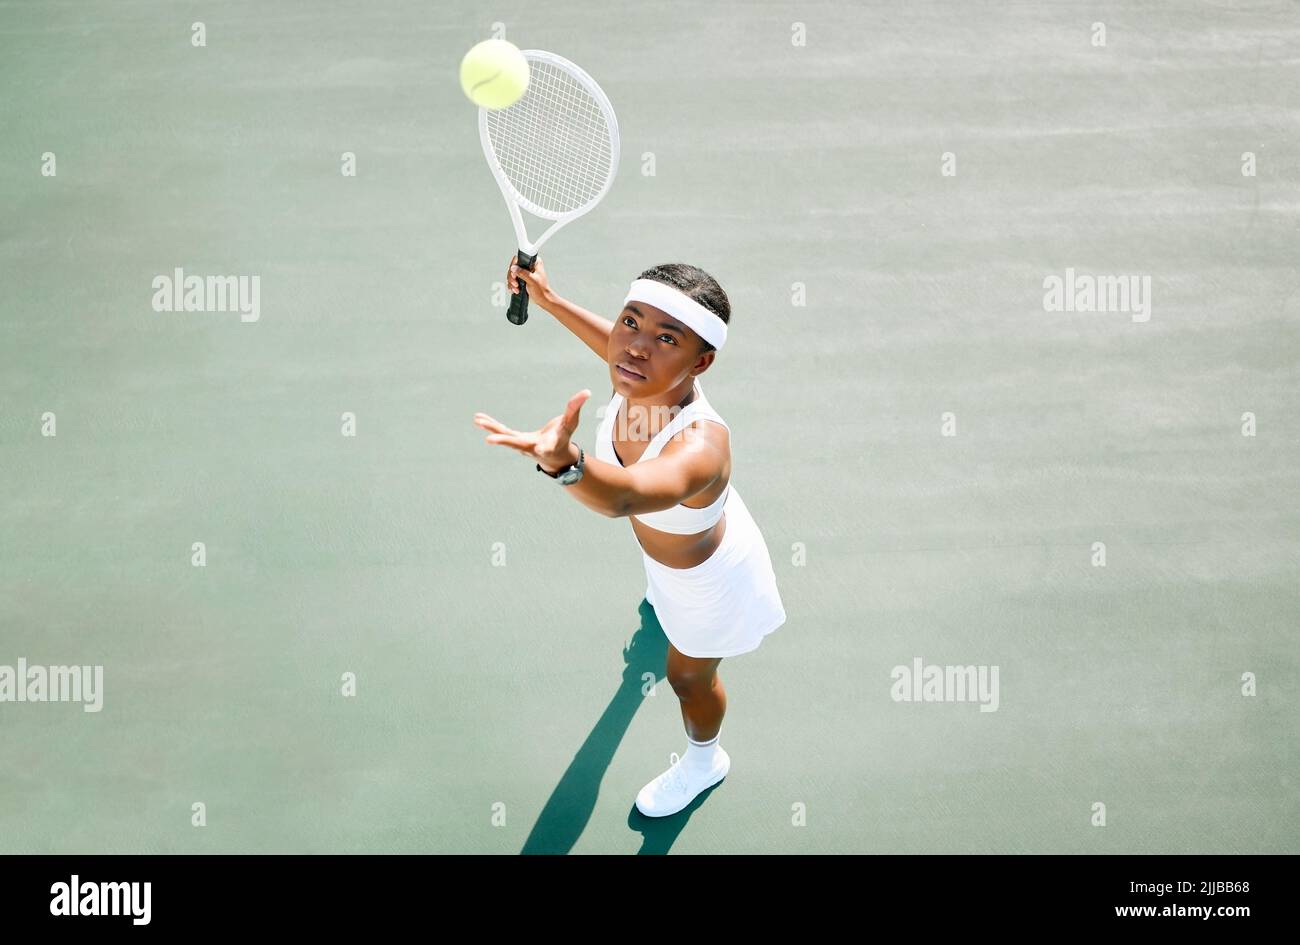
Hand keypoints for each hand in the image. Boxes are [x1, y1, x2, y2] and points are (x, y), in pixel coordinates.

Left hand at [474, 389, 590, 470]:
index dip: (543, 449)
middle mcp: (532, 448)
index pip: (546, 448)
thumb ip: (576, 409)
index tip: (539, 450)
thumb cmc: (563, 439)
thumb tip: (586, 392)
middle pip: (517, 444)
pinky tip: (478, 419)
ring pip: (505, 437)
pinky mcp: (515, 440)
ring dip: (491, 429)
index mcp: (548, 446)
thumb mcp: (571, 425)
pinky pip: (501, 432)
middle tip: (490, 440)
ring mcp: (521, 445)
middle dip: (504, 442)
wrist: (554, 456)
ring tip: (478, 420)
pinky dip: (491, 425)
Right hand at [507, 254, 551, 300]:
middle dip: (512, 276)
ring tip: (517, 288)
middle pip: (513, 266)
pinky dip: (512, 285)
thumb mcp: (532, 280)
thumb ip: (523, 273)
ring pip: (512, 273)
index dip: (514, 266)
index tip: (514, 274)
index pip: (520, 258)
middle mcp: (529, 266)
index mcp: (534, 262)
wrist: (542, 299)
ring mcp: (524, 272)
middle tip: (515, 283)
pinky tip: (516, 290)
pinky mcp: (521, 278)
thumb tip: (513, 268)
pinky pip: (512, 280)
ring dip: (512, 282)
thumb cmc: (541, 289)